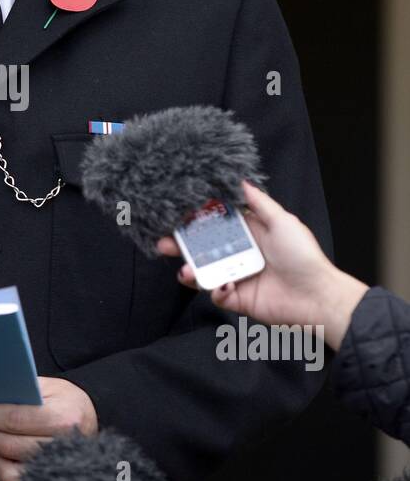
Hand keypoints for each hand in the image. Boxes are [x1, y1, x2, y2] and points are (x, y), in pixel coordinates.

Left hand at [0, 376, 97, 480]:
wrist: (88, 423)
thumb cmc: (64, 400)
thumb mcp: (49, 386)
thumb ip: (21, 387)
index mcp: (65, 417)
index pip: (16, 418)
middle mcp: (63, 446)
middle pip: (9, 443)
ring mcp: (55, 468)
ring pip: (8, 462)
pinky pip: (12, 478)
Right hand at [156, 180, 368, 350]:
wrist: (316, 296)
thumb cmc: (303, 257)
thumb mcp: (282, 221)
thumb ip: (259, 202)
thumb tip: (241, 181)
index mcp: (250, 233)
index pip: (216, 223)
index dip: (196, 220)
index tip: (178, 215)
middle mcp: (241, 254)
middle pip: (204, 247)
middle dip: (182, 245)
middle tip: (164, 243)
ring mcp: (238, 277)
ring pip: (205, 271)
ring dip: (192, 270)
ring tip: (187, 271)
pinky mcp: (238, 299)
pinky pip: (217, 294)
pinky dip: (215, 290)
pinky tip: (224, 287)